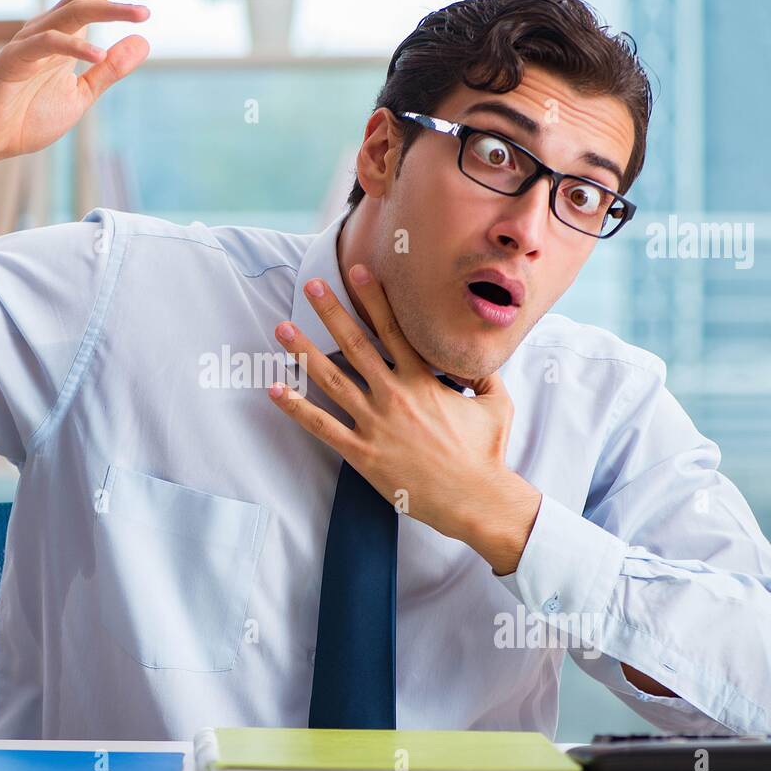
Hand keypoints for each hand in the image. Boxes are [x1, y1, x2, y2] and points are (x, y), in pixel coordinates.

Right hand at [0, 0, 157, 189]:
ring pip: (72, 13)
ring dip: (109, 10)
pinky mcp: (14, 61)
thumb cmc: (29, 116)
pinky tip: (100, 55)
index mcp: (64, 34)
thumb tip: (144, 40)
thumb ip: (110, 69)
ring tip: (142, 13)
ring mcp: (30, 42)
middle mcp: (47, 30)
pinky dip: (75, 49)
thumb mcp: (81, 95)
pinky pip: (47, 46)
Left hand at [267, 264, 541, 574]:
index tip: (356, 271)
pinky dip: (296, 408)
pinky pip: (322, 426)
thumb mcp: (496, 402)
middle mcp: (395, 395)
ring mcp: (375, 423)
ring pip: (331, 379)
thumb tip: (479, 353)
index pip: (394, 328)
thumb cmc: (487, 453)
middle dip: (330, 312)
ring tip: (281, 330)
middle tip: (310, 285)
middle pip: (355, 343)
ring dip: (303, 353)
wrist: (476, 499)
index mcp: (424, 380)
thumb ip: (484, 373)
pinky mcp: (362, 452)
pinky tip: (274, 390)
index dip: (373, 298)